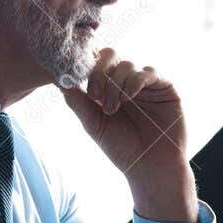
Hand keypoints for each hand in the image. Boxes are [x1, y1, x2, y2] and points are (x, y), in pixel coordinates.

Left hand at [64, 47, 195, 222]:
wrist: (150, 167)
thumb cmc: (121, 149)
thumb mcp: (93, 124)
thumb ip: (77, 101)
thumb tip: (58, 78)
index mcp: (108, 87)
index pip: (95, 63)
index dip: (85, 65)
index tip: (76, 79)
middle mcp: (126, 81)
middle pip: (110, 55)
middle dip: (99, 72)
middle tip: (94, 95)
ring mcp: (145, 83)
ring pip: (126, 64)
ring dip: (115, 84)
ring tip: (112, 109)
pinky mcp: (164, 86)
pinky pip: (148, 72)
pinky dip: (134, 81)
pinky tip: (127, 97)